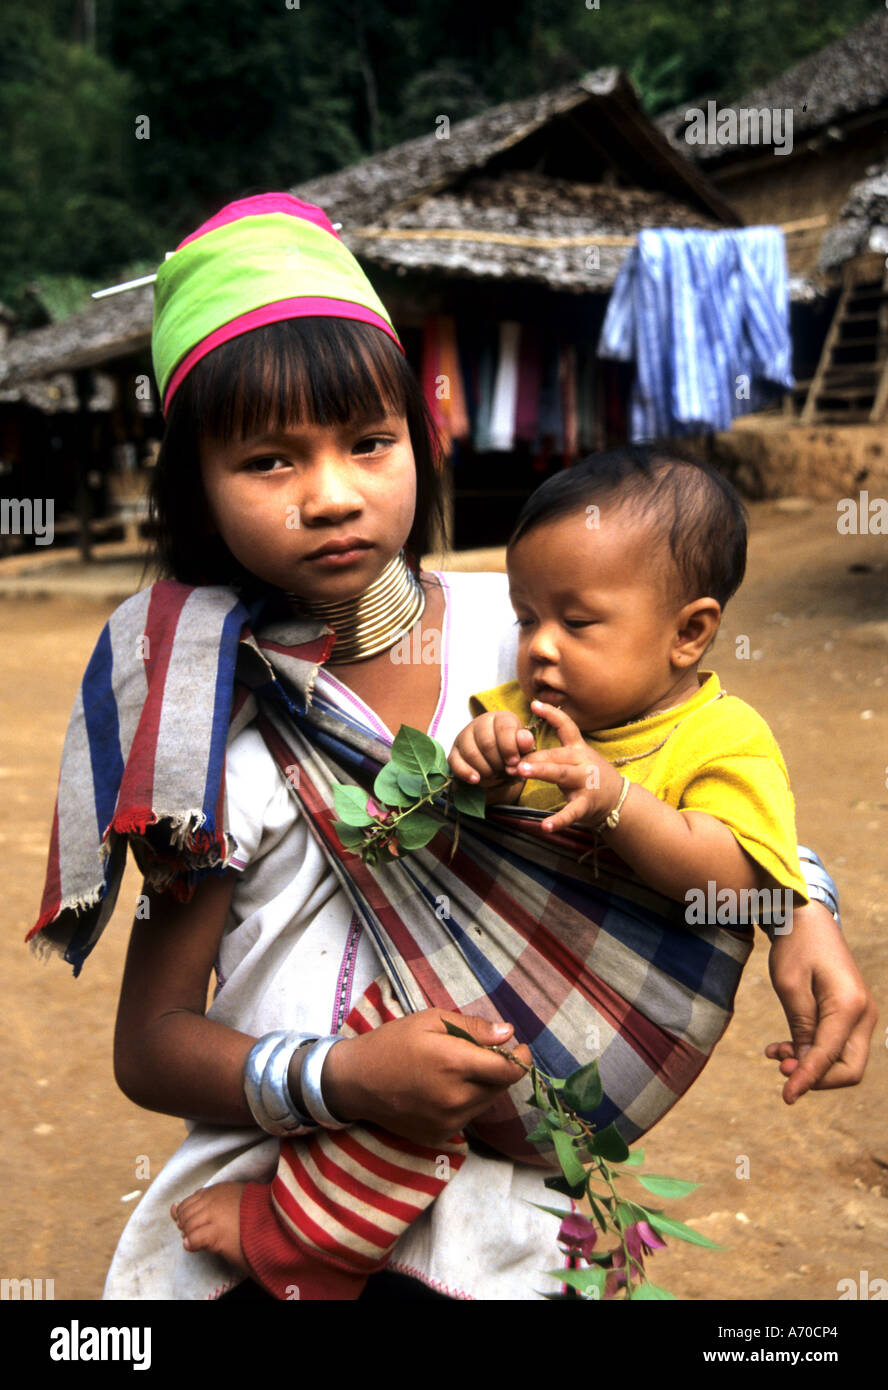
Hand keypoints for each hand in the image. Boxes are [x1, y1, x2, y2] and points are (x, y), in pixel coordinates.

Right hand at [321, 1009, 532, 1145]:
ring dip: (484, 1085)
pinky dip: (466, 1101)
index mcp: (456, 1065)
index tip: (519, 1047)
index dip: (521, 1058)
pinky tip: (444, 1087)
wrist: (356, 1082)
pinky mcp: (440, 1136)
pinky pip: (468, 1116)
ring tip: (459, 1068)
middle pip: (501, 1087)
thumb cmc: (393, 1043)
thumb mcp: (430, 1021)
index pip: (510, 1070)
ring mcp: (449, 1122)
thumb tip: (508, 1034)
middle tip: (480, 1051)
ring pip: (486, 1102)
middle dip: (499, 1068)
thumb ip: (473, 1028)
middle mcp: (457, 1099)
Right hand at [449, 711, 535, 787]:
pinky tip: (476, 780)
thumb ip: (525, 744)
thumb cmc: (513, 754)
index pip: (503, 728)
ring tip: (494, 775)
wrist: (499, 766)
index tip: (513, 762)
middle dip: (497, 761)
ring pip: (471, 753)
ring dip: (485, 769)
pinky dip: (466, 773)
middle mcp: (480, 723)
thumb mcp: (524, 749)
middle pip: (486, 742)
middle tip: (504, 771)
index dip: (509, 747)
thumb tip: (525, 739)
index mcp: (501, 718)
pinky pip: (456, 763)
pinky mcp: (454, 752)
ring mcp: (464, 737)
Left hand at [514, 700, 622, 830]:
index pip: (567, 726)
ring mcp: (585, 783)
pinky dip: (559, 820)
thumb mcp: (577, 758)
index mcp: (579, 749)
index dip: (552, 714)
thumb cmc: (589, 776)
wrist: (618, 801)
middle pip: (556, 755)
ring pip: (562, 774)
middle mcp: (582, 763)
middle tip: (511, 760)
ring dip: (542, 772)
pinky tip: (545, 826)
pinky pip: (571, 812)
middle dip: (534, 756)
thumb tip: (521, 746)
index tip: (534, 704)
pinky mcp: (586, 805)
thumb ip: (554, 753)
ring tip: (521, 772)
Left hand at [766, 899, 876, 1102]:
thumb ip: (801, 1028)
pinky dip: (813, 1051)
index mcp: (850, 1006)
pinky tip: (783, 1046)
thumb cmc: (796, 946)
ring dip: (811, 1064)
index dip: (807, 1080)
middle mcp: (864, 1014)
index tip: (786, 1097)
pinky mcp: (850, 1013)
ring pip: (844, 1060)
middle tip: (779, 1066)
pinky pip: (837, 1045)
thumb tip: (805, 1067)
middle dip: (815, 1076)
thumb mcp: (790, 987)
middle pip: (849, 1069)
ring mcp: (861, 1014)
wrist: (806, 917)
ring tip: (774, 1053)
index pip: (830, 1056)